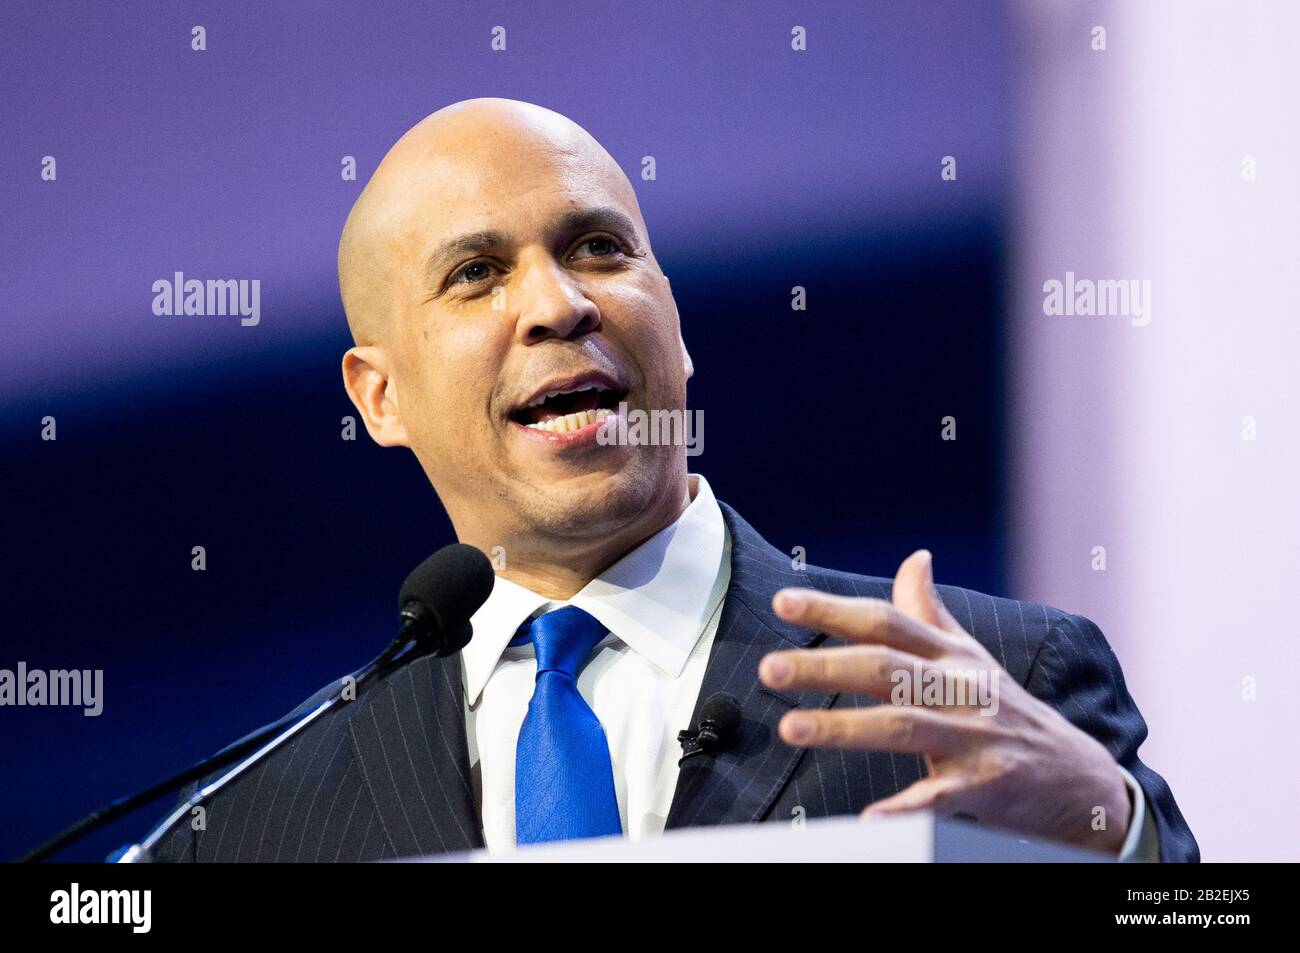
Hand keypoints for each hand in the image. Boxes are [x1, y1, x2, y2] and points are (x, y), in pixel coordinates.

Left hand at [758, 550, 1131, 853]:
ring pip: (904, 725)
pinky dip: (906, 806)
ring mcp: (974, 736)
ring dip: (845, 727)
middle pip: (886, 668)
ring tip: (790, 728)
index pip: (887, 621)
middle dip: (825, 666)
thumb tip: (914, 557)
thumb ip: (932, 612)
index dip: (834, 610)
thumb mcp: (972, 657)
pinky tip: (868, 816)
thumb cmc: (1009, 711)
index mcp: (951, 656)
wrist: (1081, 779)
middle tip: (770, 669)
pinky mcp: (988, 786)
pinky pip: (941, 796)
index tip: (782, 601)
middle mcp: (960, 689)